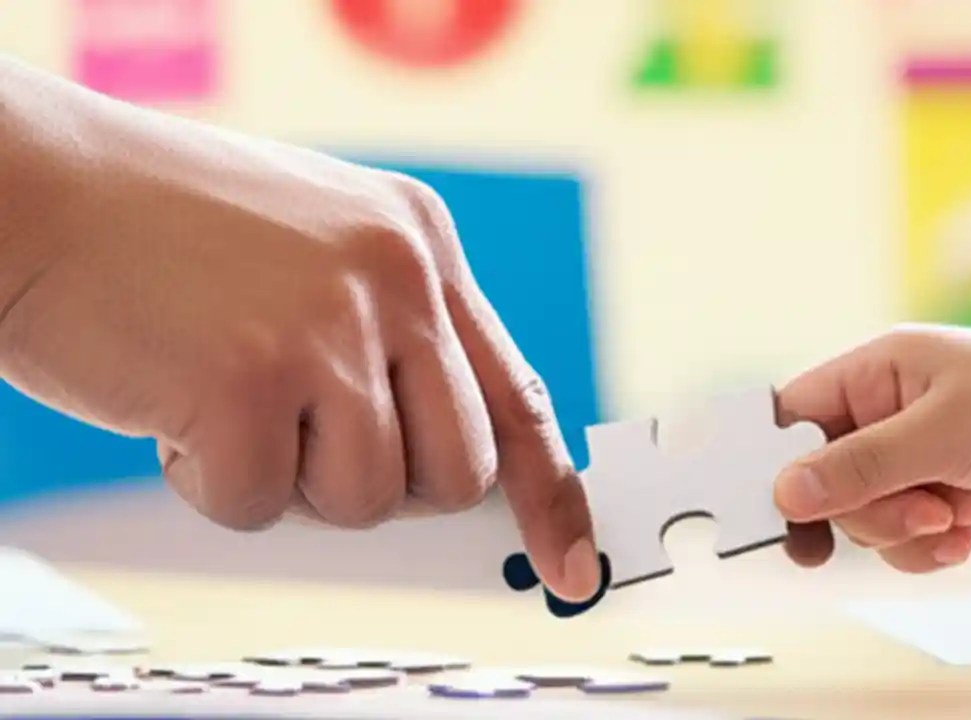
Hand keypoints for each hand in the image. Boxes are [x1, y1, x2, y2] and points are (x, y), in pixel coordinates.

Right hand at [0, 65, 598, 599]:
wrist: (36, 188)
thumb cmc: (163, 231)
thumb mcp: (321, 251)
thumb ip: (395, 334)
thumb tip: (446, 453)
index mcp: (421, 246)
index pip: (519, 397)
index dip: (550, 494)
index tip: (575, 565)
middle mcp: (395, 278)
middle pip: (454, 472)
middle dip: (380, 483)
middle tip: (298, 434)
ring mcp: (328, 326)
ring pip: (364, 500)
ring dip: (285, 478)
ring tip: (222, 395)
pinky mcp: (249, 381)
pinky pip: (256, 506)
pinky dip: (206, 480)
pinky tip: (172, 401)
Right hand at [773, 324, 970, 572]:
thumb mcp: (940, 433)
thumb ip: (859, 465)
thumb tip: (784, 493)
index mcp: (870, 372)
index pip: (791, 418)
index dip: (778, 464)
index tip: (783, 512)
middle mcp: (882, 411)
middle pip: (826, 482)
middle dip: (871, 511)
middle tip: (923, 513)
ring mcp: (911, 454)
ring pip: (864, 517)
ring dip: (905, 533)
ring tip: (955, 520)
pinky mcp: (938, 490)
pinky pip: (902, 537)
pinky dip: (929, 546)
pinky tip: (968, 532)